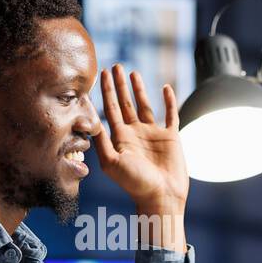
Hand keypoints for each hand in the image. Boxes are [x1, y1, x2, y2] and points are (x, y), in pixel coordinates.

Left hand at [93, 64, 188, 212]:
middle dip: (119, 85)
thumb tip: (91, 119)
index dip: (106, 91)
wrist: (161, 196)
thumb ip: (101, 140)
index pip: (110, 109)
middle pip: (125, 103)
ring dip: (139, 89)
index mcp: (120, 138)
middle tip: (115, 66)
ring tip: (133, 72)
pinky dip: (169, 101)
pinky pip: (170, 114)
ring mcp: (153, 134)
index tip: (101, 74)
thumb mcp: (111, 162)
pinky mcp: (170, 137)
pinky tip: (166, 87)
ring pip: (145, 105)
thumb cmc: (135, 183)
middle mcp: (135, 133)